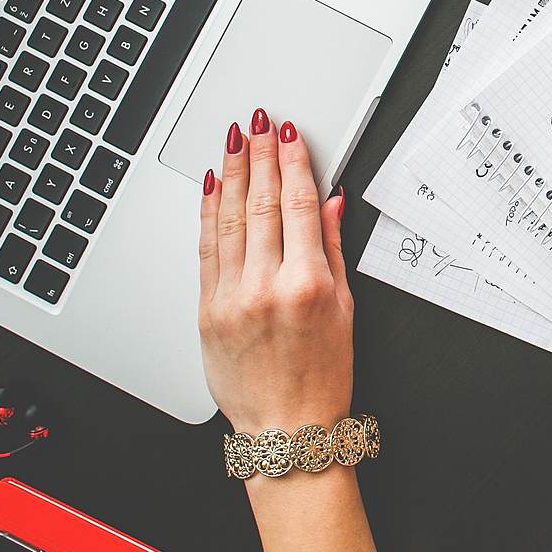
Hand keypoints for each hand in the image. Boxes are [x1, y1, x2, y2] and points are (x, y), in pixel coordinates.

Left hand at [197, 108, 350, 432]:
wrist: (287, 430)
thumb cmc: (322, 376)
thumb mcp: (345, 309)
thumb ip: (333, 248)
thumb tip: (330, 202)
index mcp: (309, 284)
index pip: (298, 205)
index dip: (294, 163)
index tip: (291, 135)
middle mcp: (267, 286)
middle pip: (261, 203)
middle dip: (261, 156)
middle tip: (261, 122)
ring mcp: (232, 298)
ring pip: (228, 219)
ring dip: (231, 172)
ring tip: (235, 140)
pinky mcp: (207, 310)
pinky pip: (206, 249)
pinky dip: (207, 212)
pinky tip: (210, 184)